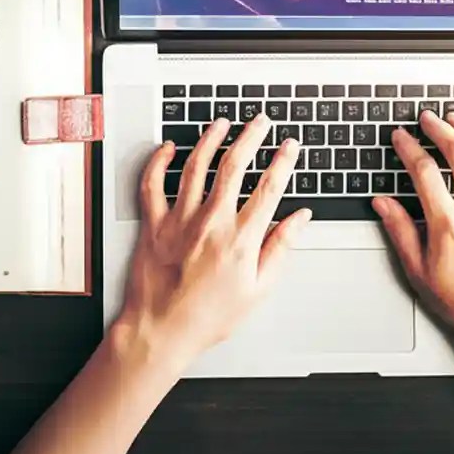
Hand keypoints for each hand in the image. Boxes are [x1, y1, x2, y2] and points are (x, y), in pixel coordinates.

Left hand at [115, 115, 312, 367]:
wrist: (162, 331)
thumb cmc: (208, 318)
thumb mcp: (258, 290)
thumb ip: (281, 249)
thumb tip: (300, 219)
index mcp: (241, 239)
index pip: (269, 188)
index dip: (283, 161)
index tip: (290, 146)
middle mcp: (211, 223)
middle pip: (234, 166)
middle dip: (251, 137)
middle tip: (260, 122)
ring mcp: (180, 220)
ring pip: (196, 165)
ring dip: (211, 138)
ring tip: (222, 123)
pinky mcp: (153, 224)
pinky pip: (153, 183)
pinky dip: (159, 160)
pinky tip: (169, 147)